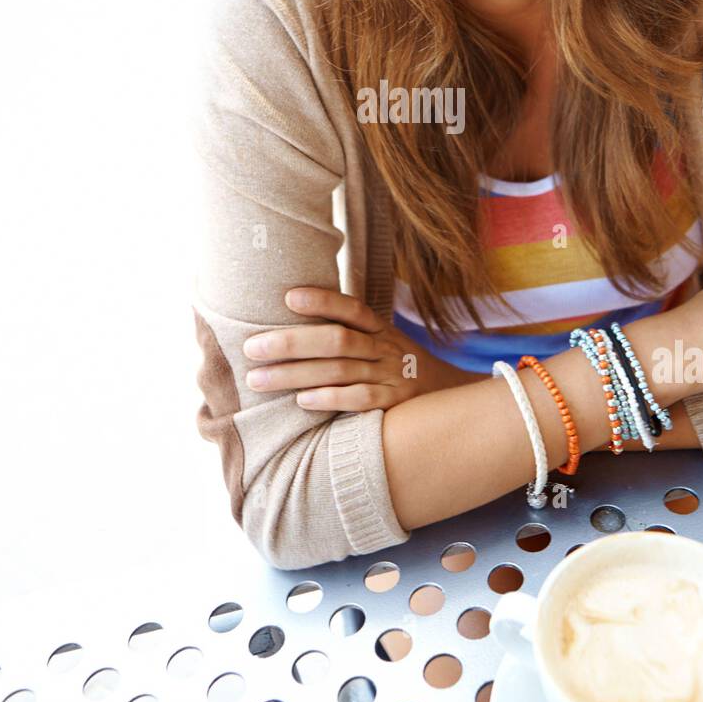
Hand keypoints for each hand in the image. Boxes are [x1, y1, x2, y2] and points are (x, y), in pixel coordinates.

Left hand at [242, 286, 469, 411]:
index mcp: (380, 329)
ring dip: (295, 374)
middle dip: (290, 342)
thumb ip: (348, 333)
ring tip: (259, 379)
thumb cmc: (399, 368)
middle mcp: (385, 348)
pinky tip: (302, 401)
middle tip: (251, 347)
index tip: (287, 297)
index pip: (351, 309)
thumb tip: (293, 321)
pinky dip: (330, 399)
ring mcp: (391, 376)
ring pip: (340, 370)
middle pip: (336, 340)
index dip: (322, 301)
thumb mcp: (383, 343)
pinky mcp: (395, 404)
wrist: (451, 399)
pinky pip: (361, 400)